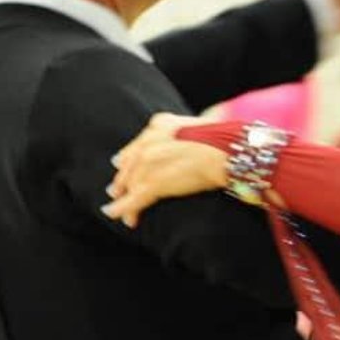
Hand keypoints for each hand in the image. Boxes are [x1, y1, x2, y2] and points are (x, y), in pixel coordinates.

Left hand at [103, 113, 224, 227]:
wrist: (226, 151)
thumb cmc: (224, 141)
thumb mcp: (203, 126)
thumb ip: (191, 133)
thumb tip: (202, 131)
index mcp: (161, 125)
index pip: (139, 144)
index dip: (129, 159)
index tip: (121, 165)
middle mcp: (150, 141)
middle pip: (130, 164)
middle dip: (122, 180)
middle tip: (115, 191)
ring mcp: (149, 163)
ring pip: (131, 183)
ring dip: (123, 198)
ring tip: (119, 210)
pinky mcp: (153, 183)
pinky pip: (133, 200)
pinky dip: (121, 209)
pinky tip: (113, 214)